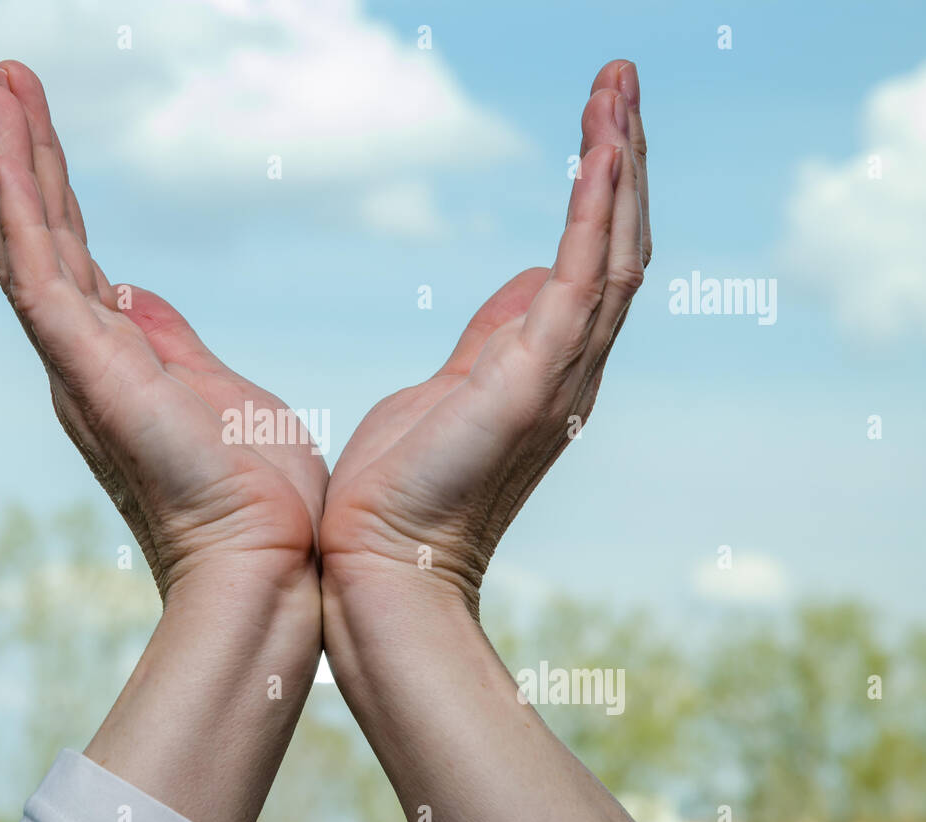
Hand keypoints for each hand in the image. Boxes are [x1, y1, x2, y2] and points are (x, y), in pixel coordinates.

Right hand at [0, 61, 327, 601]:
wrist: (270, 560)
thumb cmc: (256, 491)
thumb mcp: (215, 388)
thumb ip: (170, 338)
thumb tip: (136, 293)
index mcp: (119, 359)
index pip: (76, 254)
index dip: (52, 186)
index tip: (36, 123)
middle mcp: (86, 359)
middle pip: (44, 237)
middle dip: (23, 155)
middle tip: (1, 79)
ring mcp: (81, 366)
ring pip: (30, 246)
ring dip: (12, 164)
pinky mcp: (89, 375)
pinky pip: (40, 280)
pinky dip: (20, 214)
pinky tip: (6, 154)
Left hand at [321, 60, 649, 619]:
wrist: (377, 561)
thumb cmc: (400, 486)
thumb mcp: (450, 387)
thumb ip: (493, 335)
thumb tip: (529, 282)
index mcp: (543, 365)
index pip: (591, 261)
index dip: (601, 192)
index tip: (602, 125)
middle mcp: (568, 367)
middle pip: (616, 245)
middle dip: (621, 160)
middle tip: (618, 82)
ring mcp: (557, 375)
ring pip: (613, 252)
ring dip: (619, 166)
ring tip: (617, 88)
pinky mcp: (531, 381)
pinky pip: (584, 280)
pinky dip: (596, 211)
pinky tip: (604, 148)